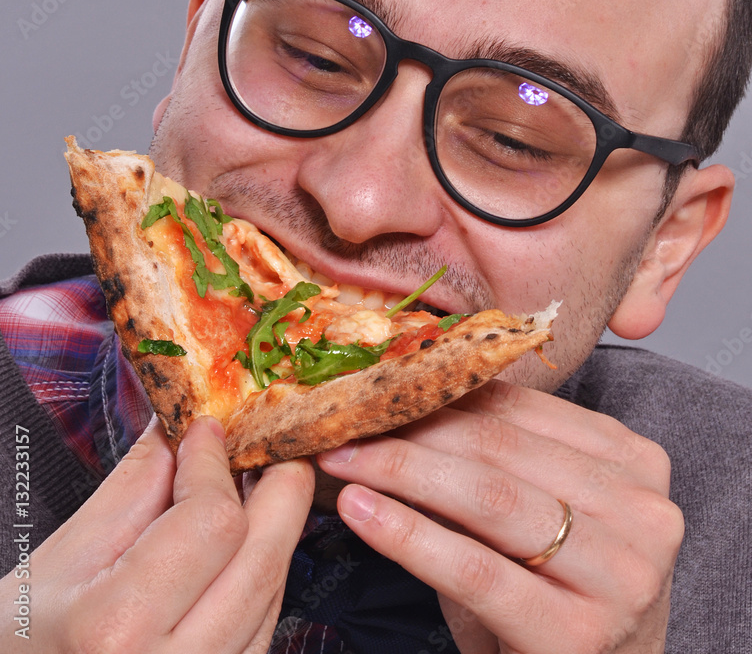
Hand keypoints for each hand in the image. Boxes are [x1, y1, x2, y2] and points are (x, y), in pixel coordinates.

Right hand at [1, 415, 313, 653]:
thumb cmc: (19, 646)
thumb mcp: (62, 558)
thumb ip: (137, 484)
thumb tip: (183, 428)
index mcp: (119, 628)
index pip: (213, 523)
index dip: (217, 465)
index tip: (208, 432)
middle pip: (264, 559)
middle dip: (281, 489)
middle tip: (272, 447)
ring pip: (272, 594)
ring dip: (274, 532)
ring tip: (256, 488)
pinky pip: (261, 627)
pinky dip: (259, 576)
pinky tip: (244, 543)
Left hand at [317, 380, 683, 652]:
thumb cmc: (555, 593)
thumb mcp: (534, 512)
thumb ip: (491, 457)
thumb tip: (402, 396)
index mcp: (636, 462)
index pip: (521, 408)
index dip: (441, 394)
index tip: (378, 387)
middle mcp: (644, 511)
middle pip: (503, 448)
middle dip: (415, 430)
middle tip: (347, 421)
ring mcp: (623, 575)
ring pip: (489, 499)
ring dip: (402, 472)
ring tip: (344, 459)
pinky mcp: (581, 635)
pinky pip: (475, 570)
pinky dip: (408, 535)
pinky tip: (360, 511)